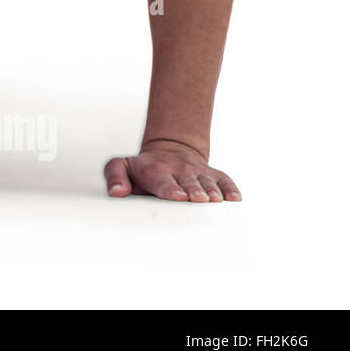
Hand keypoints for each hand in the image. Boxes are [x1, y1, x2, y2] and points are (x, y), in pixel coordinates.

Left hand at [103, 138, 240, 201]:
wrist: (168, 150)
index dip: (171, 189)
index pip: (164, 181)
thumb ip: (114, 177)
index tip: (178, 196)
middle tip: (199, 199)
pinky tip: (235, 199)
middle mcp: (179, 170)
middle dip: (194, 191)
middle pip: (189, 183)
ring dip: (212, 191)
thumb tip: (116, 193)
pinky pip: (225, 180)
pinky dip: (231, 189)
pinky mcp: (213, 174)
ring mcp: (198, 172)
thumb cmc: (142, 168)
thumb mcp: (121, 166)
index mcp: (156, 170)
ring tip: (215, 200)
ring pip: (208, 182)